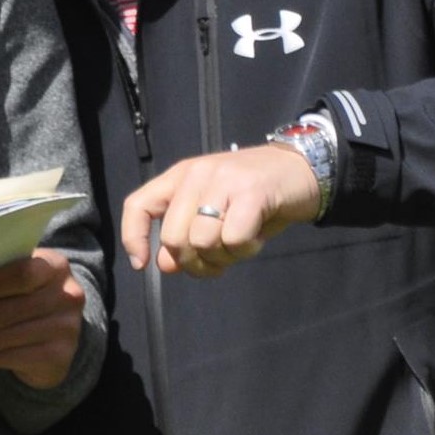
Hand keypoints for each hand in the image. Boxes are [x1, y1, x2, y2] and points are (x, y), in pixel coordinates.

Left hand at [0, 248, 84, 388]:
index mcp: (55, 266)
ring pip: (2, 337)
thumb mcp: (22, 276)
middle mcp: (67, 296)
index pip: (22, 273)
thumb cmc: (27, 296)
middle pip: (6, 311)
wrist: (58, 333)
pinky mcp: (57, 356)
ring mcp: (65, 329)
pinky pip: (9, 357)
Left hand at [120, 146, 321, 277]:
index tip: (143, 265)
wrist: (301, 169)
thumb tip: (165, 265)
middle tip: (218, 261)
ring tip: (241, 245)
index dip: (133, 237)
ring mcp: (223, 180)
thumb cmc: (255, 196)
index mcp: (180, 177)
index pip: (139, 205)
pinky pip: (233, 239)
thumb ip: (187, 235)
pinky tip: (255, 238)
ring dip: (223, 257)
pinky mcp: (251, 192)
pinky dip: (245, 250)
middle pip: (174, 238)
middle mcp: (196, 174)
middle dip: (195, 263)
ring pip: (202, 241)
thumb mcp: (214, 213)